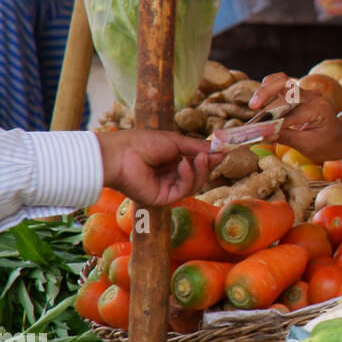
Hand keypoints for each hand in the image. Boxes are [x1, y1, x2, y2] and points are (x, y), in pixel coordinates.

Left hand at [96, 129, 221, 206]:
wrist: (120, 154)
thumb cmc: (142, 143)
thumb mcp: (175, 141)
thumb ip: (197, 147)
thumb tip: (219, 151)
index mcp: (170, 161)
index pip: (195, 164)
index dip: (208, 159)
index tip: (222, 152)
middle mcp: (168, 176)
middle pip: (197, 176)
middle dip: (207, 166)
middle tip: (213, 155)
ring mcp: (166, 188)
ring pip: (194, 185)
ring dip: (200, 171)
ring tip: (199, 158)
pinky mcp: (163, 199)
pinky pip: (184, 190)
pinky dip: (188, 176)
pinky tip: (183, 165)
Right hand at [251, 72, 341, 162]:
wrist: (341, 137)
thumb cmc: (327, 144)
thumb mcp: (308, 146)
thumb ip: (286, 137)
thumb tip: (263, 134)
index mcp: (318, 109)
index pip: (289, 114)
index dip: (271, 123)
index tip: (257, 132)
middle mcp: (312, 96)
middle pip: (284, 91)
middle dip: (266, 104)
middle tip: (253, 116)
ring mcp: (306, 92)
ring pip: (281, 81)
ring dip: (265, 91)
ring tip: (255, 106)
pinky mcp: (299, 92)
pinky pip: (282, 82)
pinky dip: (269, 87)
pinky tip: (260, 100)